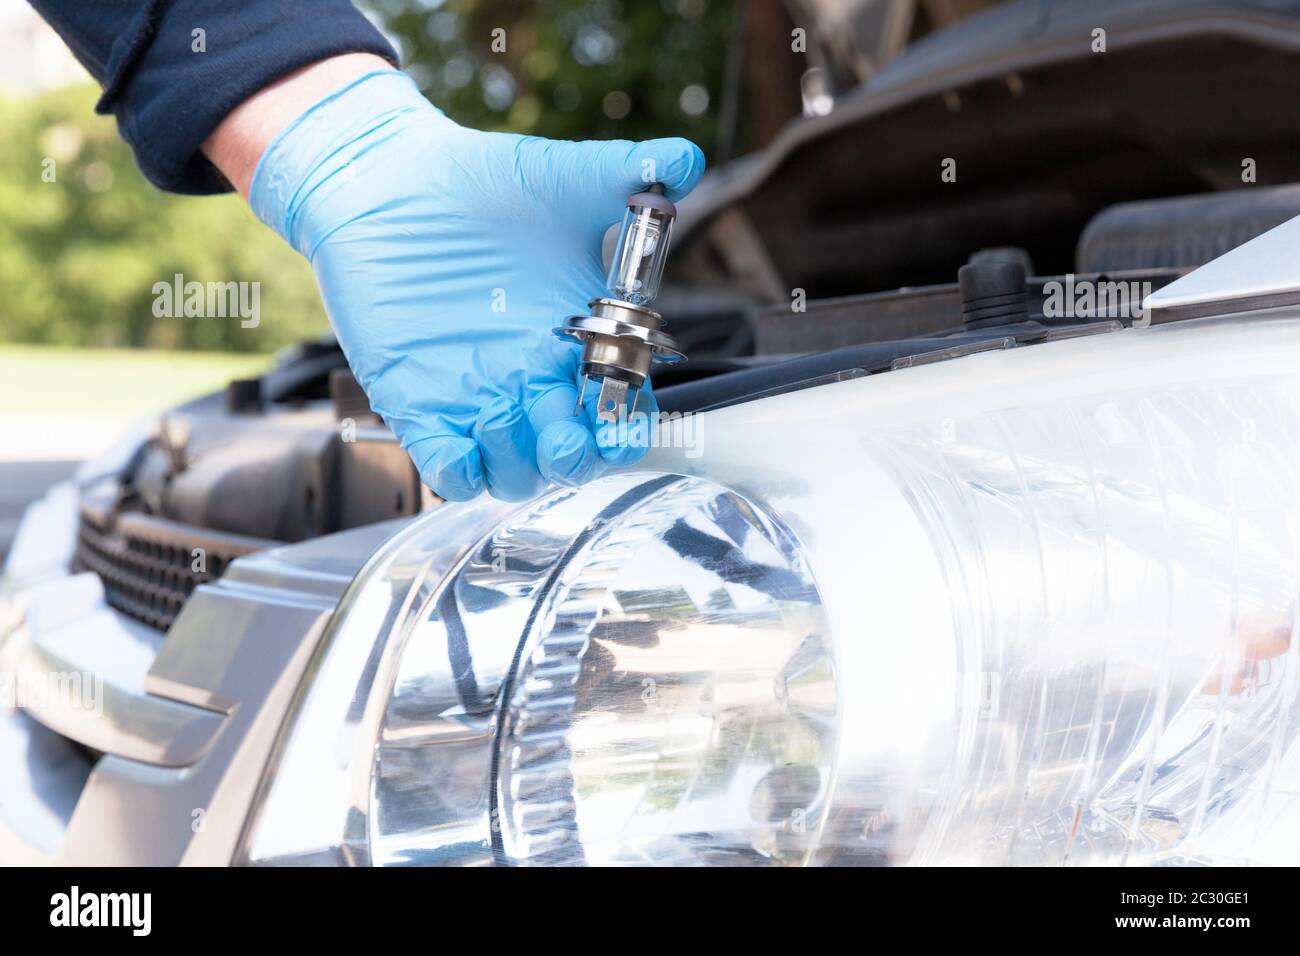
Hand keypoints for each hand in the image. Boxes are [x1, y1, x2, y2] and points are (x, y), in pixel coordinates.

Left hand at [215, 63, 703, 500]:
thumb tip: (686, 156)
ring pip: (513, 470)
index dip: (626, 428)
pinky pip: (445, 465)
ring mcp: (478, 397)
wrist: (390, 180)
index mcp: (579, 341)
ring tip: (504, 413)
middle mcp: (534, 379)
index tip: (623, 427)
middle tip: (566, 437)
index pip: (618, 407)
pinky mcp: (420, 403)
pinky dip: (457, 473)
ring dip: (518, 461)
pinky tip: (461, 453)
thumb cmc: (481, 182)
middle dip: (575, 458)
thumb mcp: (559, 177)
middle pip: (570, 454)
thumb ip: (624, 173)